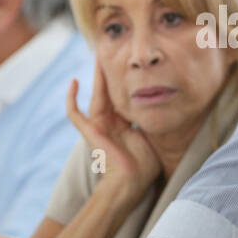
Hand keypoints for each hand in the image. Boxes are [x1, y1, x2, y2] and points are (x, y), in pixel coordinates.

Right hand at [66, 61, 161, 201]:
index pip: (126, 100)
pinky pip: (75, 113)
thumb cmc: (144, 168)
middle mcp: (111, 124)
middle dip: (112, 75)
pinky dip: (71, 98)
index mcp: (125, 127)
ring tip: (99, 56)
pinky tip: (74, 81)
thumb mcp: (153, 139)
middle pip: (111, 93)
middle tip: (114, 54)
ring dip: (98, 77)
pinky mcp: (89, 131)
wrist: (129, 183)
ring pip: (96, 95)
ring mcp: (98, 127)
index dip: (128, 85)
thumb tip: (166, 108)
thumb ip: (153, 123)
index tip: (134, 69)